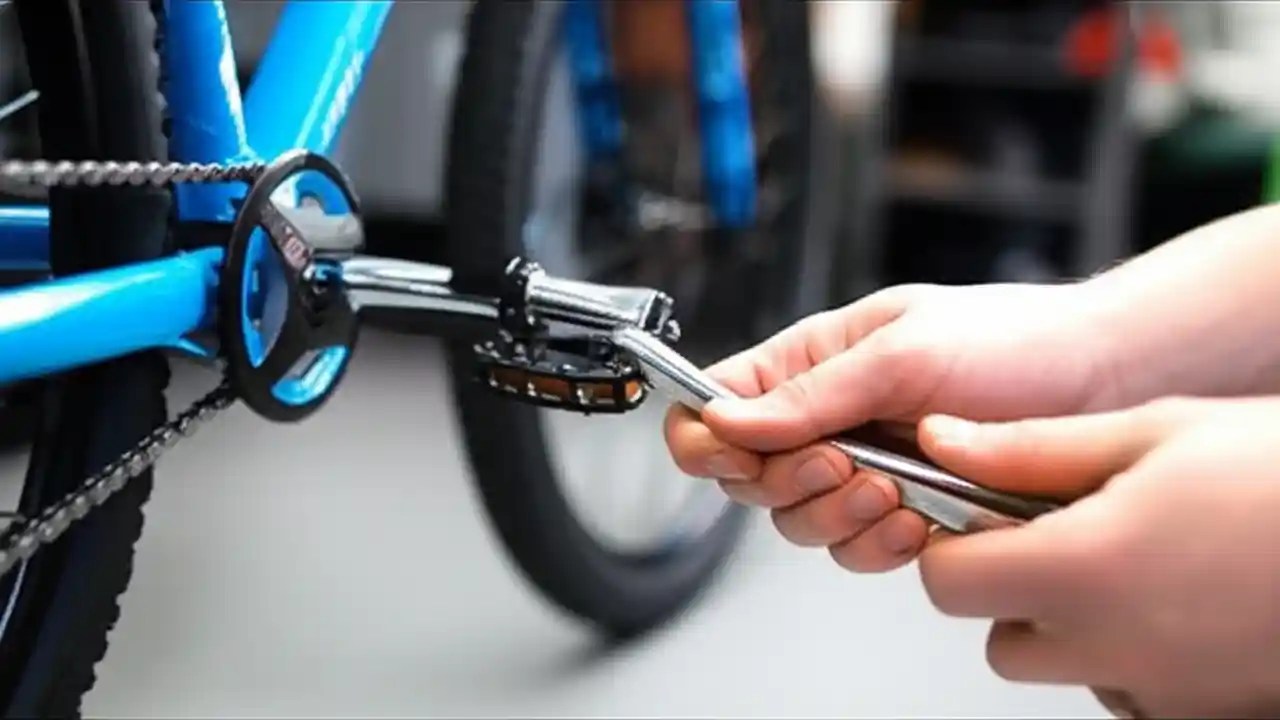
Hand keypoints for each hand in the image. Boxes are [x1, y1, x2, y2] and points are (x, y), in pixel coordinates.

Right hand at [663, 282, 1123, 571]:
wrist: (1103, 379)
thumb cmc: (1012, 339)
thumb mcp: (901, 350)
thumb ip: (810, 394)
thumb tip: (726, 416)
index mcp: (809, 362)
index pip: (715, 404)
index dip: (707, 437)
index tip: (737, 453)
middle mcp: (826, 418)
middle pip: (748, 478)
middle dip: (788, 480)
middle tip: (840, 459)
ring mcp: (862, 469)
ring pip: (800, 522)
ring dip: (837, 515)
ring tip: (890, 488)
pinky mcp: (901, 512)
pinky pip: (855, 550)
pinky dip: (876, 544)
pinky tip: (915, 519)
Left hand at [916, 396, 1279, 717]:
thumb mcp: (1152, 432)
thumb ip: (1028, 450)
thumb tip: (940, 440)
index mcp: (1085, 571)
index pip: (949, 585)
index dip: (954, 547)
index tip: (986, 515)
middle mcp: (1115, 647)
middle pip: (1000, 642)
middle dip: (1011, 592)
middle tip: (1066, 534)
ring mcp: (1165, 692)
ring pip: (1064, 672)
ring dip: (1072, 626)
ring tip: (1137, 560)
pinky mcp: (1207, 712)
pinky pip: (1131, 693)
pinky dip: (1134, 656)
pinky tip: (1181, 600)